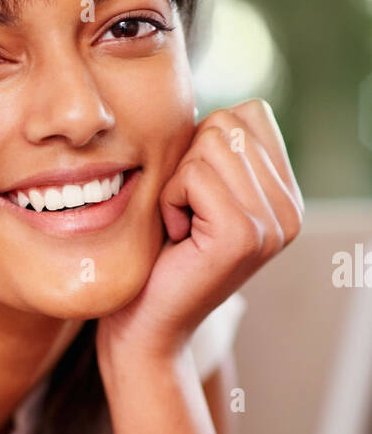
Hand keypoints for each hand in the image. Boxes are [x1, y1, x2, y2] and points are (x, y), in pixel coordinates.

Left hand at [96, 99, 303, 365]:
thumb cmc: (156, 257)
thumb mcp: (193, 192)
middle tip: (183, 216)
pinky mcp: (243, 235)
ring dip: (176, 183)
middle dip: (187, 163)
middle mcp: (289, 211)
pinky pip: (194, 175)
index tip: (193, 198)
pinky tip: (176, 238)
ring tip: (180, 228)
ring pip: (210, 145)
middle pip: (228, 124)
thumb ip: (216, 150)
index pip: (250, 113)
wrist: (145, 327)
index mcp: (285, 196)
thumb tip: (210, 107)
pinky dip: (169, 200)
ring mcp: (272, 224)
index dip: (202, 144)